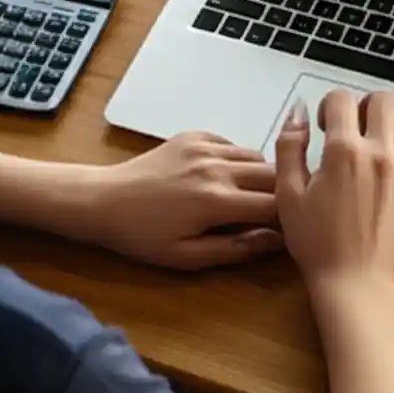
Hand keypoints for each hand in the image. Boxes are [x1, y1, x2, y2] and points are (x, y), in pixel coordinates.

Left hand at [79, 132, 283, 269]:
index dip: (289, 219)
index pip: (276, 206)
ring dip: (262, 176)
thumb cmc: (141, 236)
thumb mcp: (186, 256)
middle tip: (276, 212)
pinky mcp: (194, 136)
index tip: (291, 229)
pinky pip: (232, 144)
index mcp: (217, 201)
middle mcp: (217, 168)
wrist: (102, 201)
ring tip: (251, 195)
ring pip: (257, 156)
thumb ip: (236, 248)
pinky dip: (238, 160)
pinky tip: (225, 177)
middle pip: (274, 176)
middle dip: (282, 194)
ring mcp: (205, 148)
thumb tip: (276, 240)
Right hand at [275, 91, 393, 291]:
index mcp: (343, 153)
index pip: (342, 99)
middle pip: (383, 101)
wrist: (351, 282)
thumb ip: (290, 147)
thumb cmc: (317, 244)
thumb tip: (299, 112)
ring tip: (383, 131)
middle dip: (365, 104)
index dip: (329, 105)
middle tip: (355, 123)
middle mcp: (379, 155)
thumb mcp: (288, 194)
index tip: (325, 124)